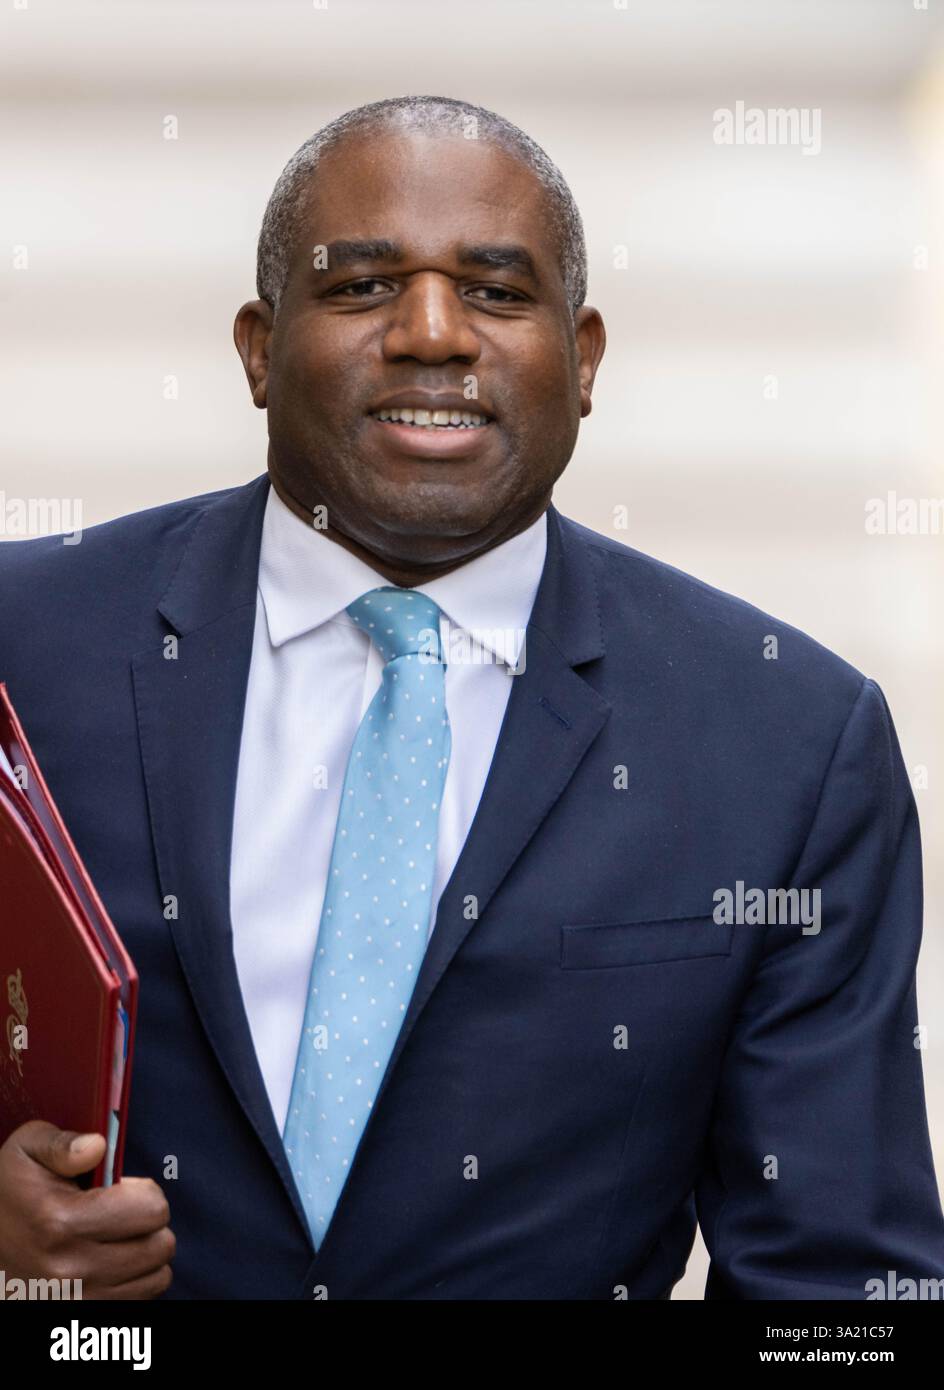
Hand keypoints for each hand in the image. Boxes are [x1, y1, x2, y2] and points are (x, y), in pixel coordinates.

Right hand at [0, 1120, 174, 1298]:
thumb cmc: (8, 1191)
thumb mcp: (25, 1151)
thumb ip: (62, 1144)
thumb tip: (98, 1146)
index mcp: (60, 1222)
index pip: (151, 1210)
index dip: (145, 1192)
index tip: (123, 1190)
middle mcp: (69, 1268)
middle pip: (161, 1246)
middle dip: (149, 1223)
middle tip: (122, 1214)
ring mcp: (76, 1299)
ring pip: (157, 1277)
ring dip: (145, 1254)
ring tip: (116, 1238)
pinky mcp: (81, 1315)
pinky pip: (141, 1299)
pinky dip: (135, 1281)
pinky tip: (111, 1263)